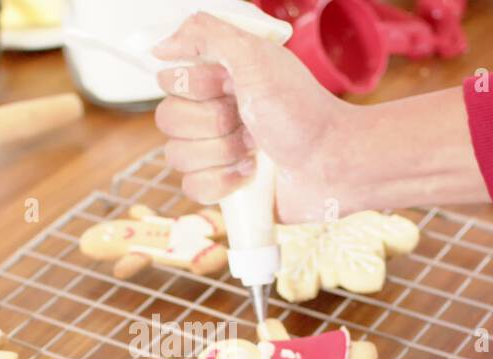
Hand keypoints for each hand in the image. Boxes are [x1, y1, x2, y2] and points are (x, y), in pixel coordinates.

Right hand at [152, 12, 352, 222]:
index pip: (170, 83)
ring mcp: (215, 151)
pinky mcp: (221, 186)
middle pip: (168, 120)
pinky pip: (191, 188)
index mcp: (218, 79)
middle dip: (214, 125)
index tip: (232, 88)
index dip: (199, 89)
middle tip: (250, 122)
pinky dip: (222, 183)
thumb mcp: (256, 57)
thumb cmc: (303, 112)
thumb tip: (160, 47)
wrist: (332, 164)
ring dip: (221, 154)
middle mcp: (213, 112)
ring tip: (255, 150)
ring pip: (176, 156)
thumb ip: (206, 35)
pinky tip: (249, 176)